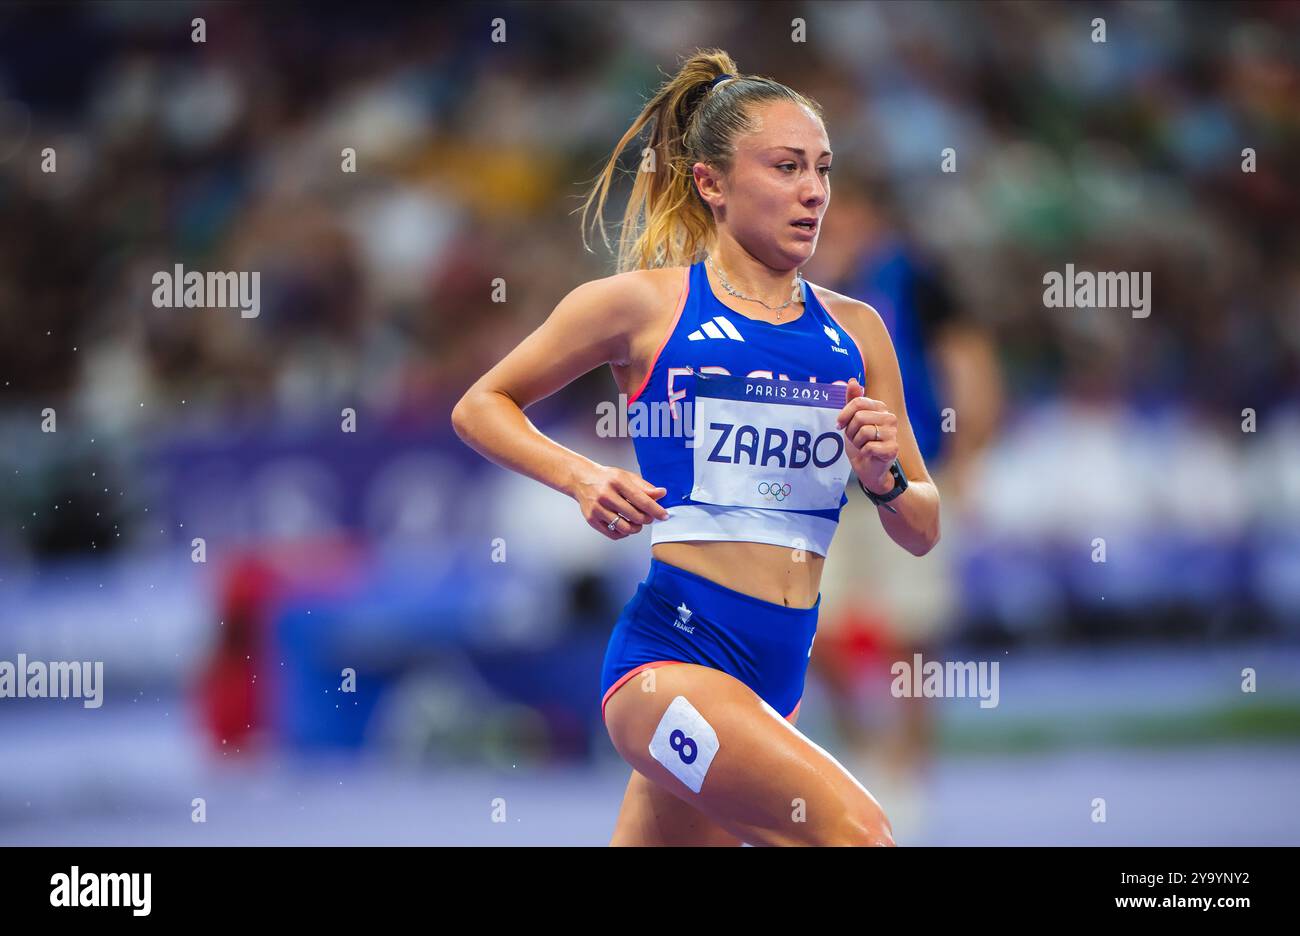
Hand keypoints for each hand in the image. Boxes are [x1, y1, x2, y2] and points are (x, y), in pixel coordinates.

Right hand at [572, 465, 669, 539]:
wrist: (582, 480)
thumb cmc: (607, 479)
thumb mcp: (627, 477)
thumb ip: (645, 487)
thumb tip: (662, 494)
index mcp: (617, 482)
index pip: (641, 500)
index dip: (656, 510)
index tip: (664, 515)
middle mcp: (606, 495)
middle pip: (635, 516)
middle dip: (647, 519)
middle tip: (648, 517)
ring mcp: (597, 508)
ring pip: (625, 528)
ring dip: (636, 528)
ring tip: (637, 523)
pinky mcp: (591, 519)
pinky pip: (613, 534)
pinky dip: (623, 533)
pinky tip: (625, 525)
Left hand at [836, 378, 898, 493]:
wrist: (869, 468)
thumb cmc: (861, 443)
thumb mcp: (852, 420)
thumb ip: (852, 400)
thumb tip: (852, 381)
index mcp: (880, 408)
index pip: (858, 402)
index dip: (844, 414)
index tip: (839, 425)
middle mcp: (890, 418)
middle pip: (859, 417)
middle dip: (851, 431)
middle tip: (855, 439)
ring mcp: (893, 433)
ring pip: (864, 431)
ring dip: (857, 442)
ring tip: (862, 446)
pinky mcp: (892, 449)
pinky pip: (869, 446)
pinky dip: (864, 452)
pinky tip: (868, 454)